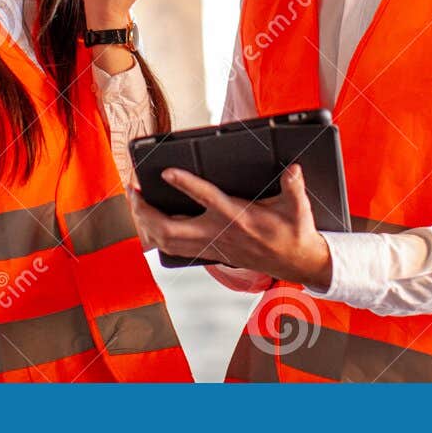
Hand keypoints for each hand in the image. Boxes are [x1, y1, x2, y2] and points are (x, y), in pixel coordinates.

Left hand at [128, 163, 332, 288]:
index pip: (207, 198)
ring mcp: (211, 245)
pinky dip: (155, 236)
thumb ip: (294, 188)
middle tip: (133, 189)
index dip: (186, 184)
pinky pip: (173, 248)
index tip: (166, 171)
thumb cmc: (294, 232)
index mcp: (238, 217)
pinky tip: (147, 223)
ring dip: (145, 223)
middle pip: (171, 228)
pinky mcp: (210, 252)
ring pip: (167, 241)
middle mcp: (219, 233)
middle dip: (146, 211)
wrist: (296, 263)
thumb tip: (294, 169)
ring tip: (134, 202)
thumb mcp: (298, 209)